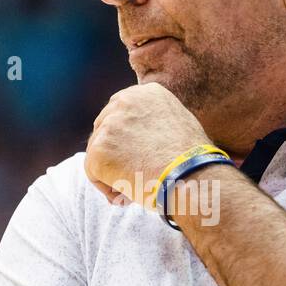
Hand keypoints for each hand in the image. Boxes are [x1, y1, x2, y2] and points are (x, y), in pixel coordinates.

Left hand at [85, 83, 211, 207]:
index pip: (120, 112)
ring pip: (98, 152)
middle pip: (103, 129)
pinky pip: (93, 172)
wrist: (191, 178)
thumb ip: (156, 123)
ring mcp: (109, 125)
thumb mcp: (179, 127)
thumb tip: (142, 140)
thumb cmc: (192, 162)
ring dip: (113, 172)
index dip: (125, 139)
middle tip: (134, 175)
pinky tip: (128, 193)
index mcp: (146, 93)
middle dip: (115, 154)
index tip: (136, 157)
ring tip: (137, 186)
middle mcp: (124, 102)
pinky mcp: (98, 149)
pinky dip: (107, 186)